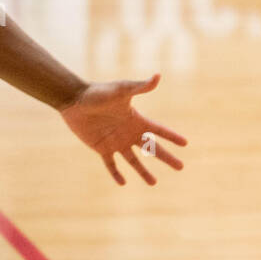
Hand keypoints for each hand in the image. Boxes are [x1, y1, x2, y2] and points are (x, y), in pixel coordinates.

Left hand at [59, 75, 186, 185]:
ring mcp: (116, 142)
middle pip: (152, 148)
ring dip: (143, 172)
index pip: (159, 131)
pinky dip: (116, 173)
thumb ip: (140, 86)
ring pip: (133, 161)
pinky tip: (122, 183)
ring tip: (154, 183)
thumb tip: (158, 76)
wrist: (75, 100)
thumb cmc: (99, 92)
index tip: (185, 143)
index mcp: (137, 119)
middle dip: (167, 158)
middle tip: (181, 167)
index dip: (172, 137)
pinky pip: (111, 164)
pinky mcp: (101, 148)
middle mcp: (129, 132)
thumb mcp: (122, 89)